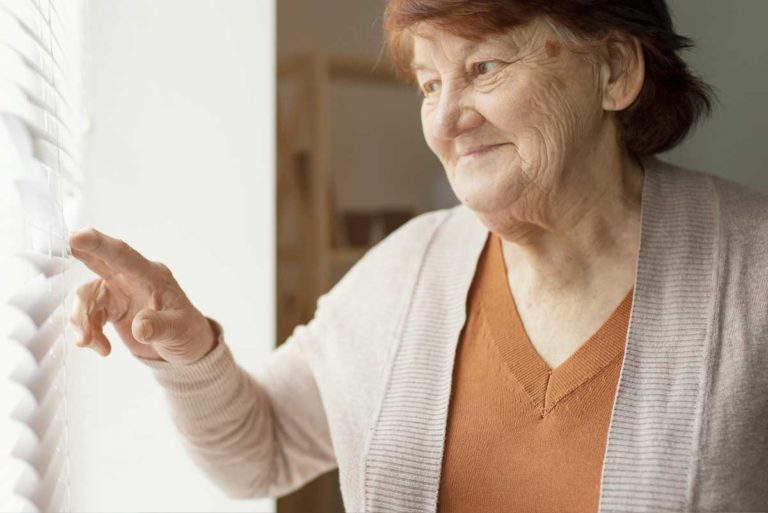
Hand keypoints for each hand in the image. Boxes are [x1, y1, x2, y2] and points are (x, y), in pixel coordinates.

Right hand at [68, 228, 216, 363]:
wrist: (185, 347)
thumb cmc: (187, 331)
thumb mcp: (179, 330)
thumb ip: (159, 327)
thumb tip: (140, 327)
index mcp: (151, 275)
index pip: (123, 256)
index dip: (100, 245)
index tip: (78, 236)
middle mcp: (132, 279)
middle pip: (100, 261)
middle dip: (82, 252)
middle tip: (62, 244)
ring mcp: (119, 292)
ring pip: (87, 297)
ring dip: (81, 320)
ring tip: (87, 343)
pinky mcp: (110, 309)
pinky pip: (88, 316)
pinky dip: (89, 334)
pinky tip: (103, 349)